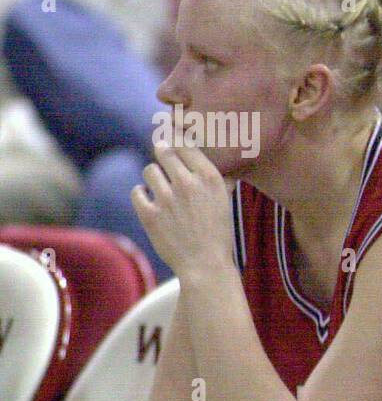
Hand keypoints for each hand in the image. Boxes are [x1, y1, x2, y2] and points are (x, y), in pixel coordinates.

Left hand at [131, 141, 233, 277]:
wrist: (206, 266)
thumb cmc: (219, 234)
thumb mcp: (226, 203)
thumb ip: (220, 181)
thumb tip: (225, 166)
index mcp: (210, 178)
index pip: (185, 143)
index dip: (176, 137)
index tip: (172, 134)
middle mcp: (188, 184)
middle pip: (164, 151)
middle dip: (162, 151)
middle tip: (161, 151)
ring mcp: (167, 199)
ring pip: (149, 171)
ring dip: (154, 178)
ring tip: (161, 189)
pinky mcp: (149, 214)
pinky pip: (137, 192)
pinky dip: (142, 195)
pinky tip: (151, 202)